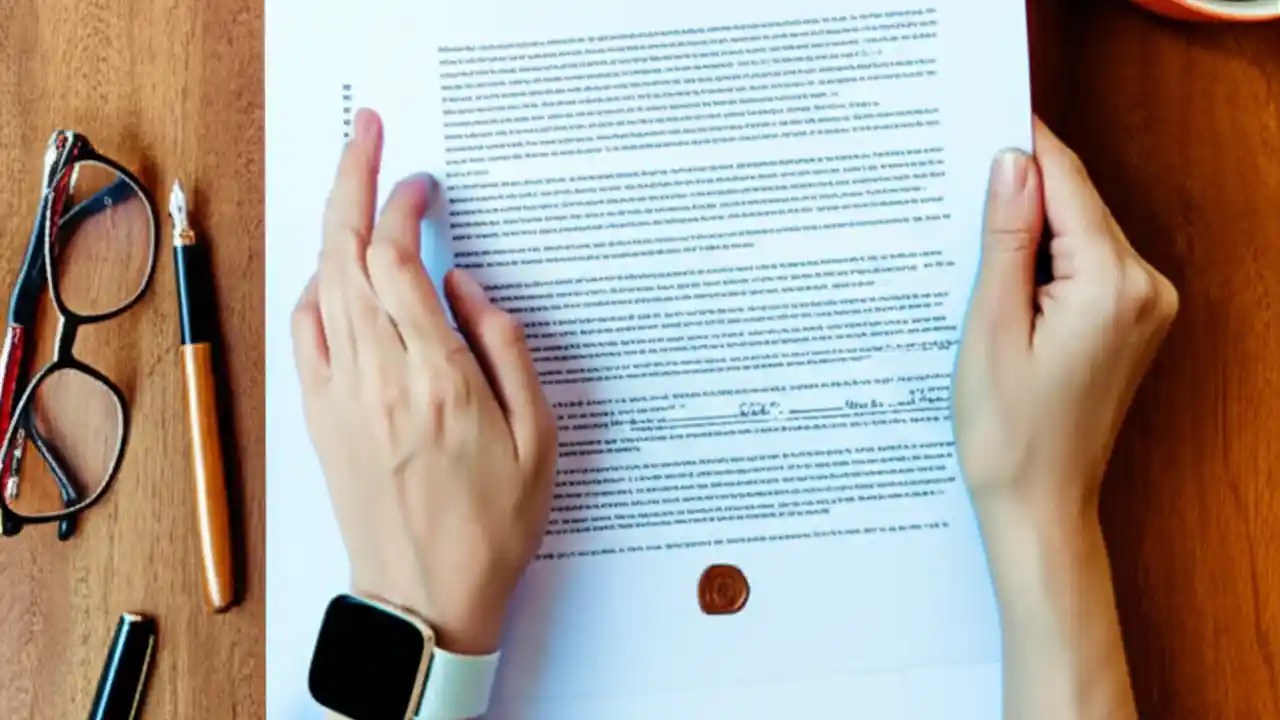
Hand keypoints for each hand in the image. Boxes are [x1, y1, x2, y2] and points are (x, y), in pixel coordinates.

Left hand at [291, 109, 557, 654]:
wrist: (426, 598)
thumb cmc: (492, 526)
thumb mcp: (539, 439)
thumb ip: (508, 352)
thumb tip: (470, 287)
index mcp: (439, 380)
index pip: (402, 262)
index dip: (406, 206)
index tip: (424, 185)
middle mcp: (379, 378)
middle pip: (347, 253)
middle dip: (354, 180)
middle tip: (367, 135)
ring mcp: (340, 396)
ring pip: (322, 283)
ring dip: (333, 224)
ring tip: (351, 186)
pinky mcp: (319, 416)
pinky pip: (305, 331)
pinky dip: (317, 286)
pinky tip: (336, 272)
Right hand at [954, 117, 1178, 519]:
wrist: (1040, 506)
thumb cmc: (1007, 433)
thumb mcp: (990, 327)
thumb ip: (1006, 238)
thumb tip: (1012, 163)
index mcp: (1112, 284)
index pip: (1067, 183)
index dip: (1024, 147)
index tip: (980, 122)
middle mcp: (1146, 287)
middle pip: (1079, 205)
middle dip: (1023, 189)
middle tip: (957, 183)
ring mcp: (1148, 306)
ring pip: (1083, 234)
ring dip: (1032, 227)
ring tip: (971, 240)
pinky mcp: (1136, 322)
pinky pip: (1090, 266)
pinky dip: (1049, 260)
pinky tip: (1004, 276)